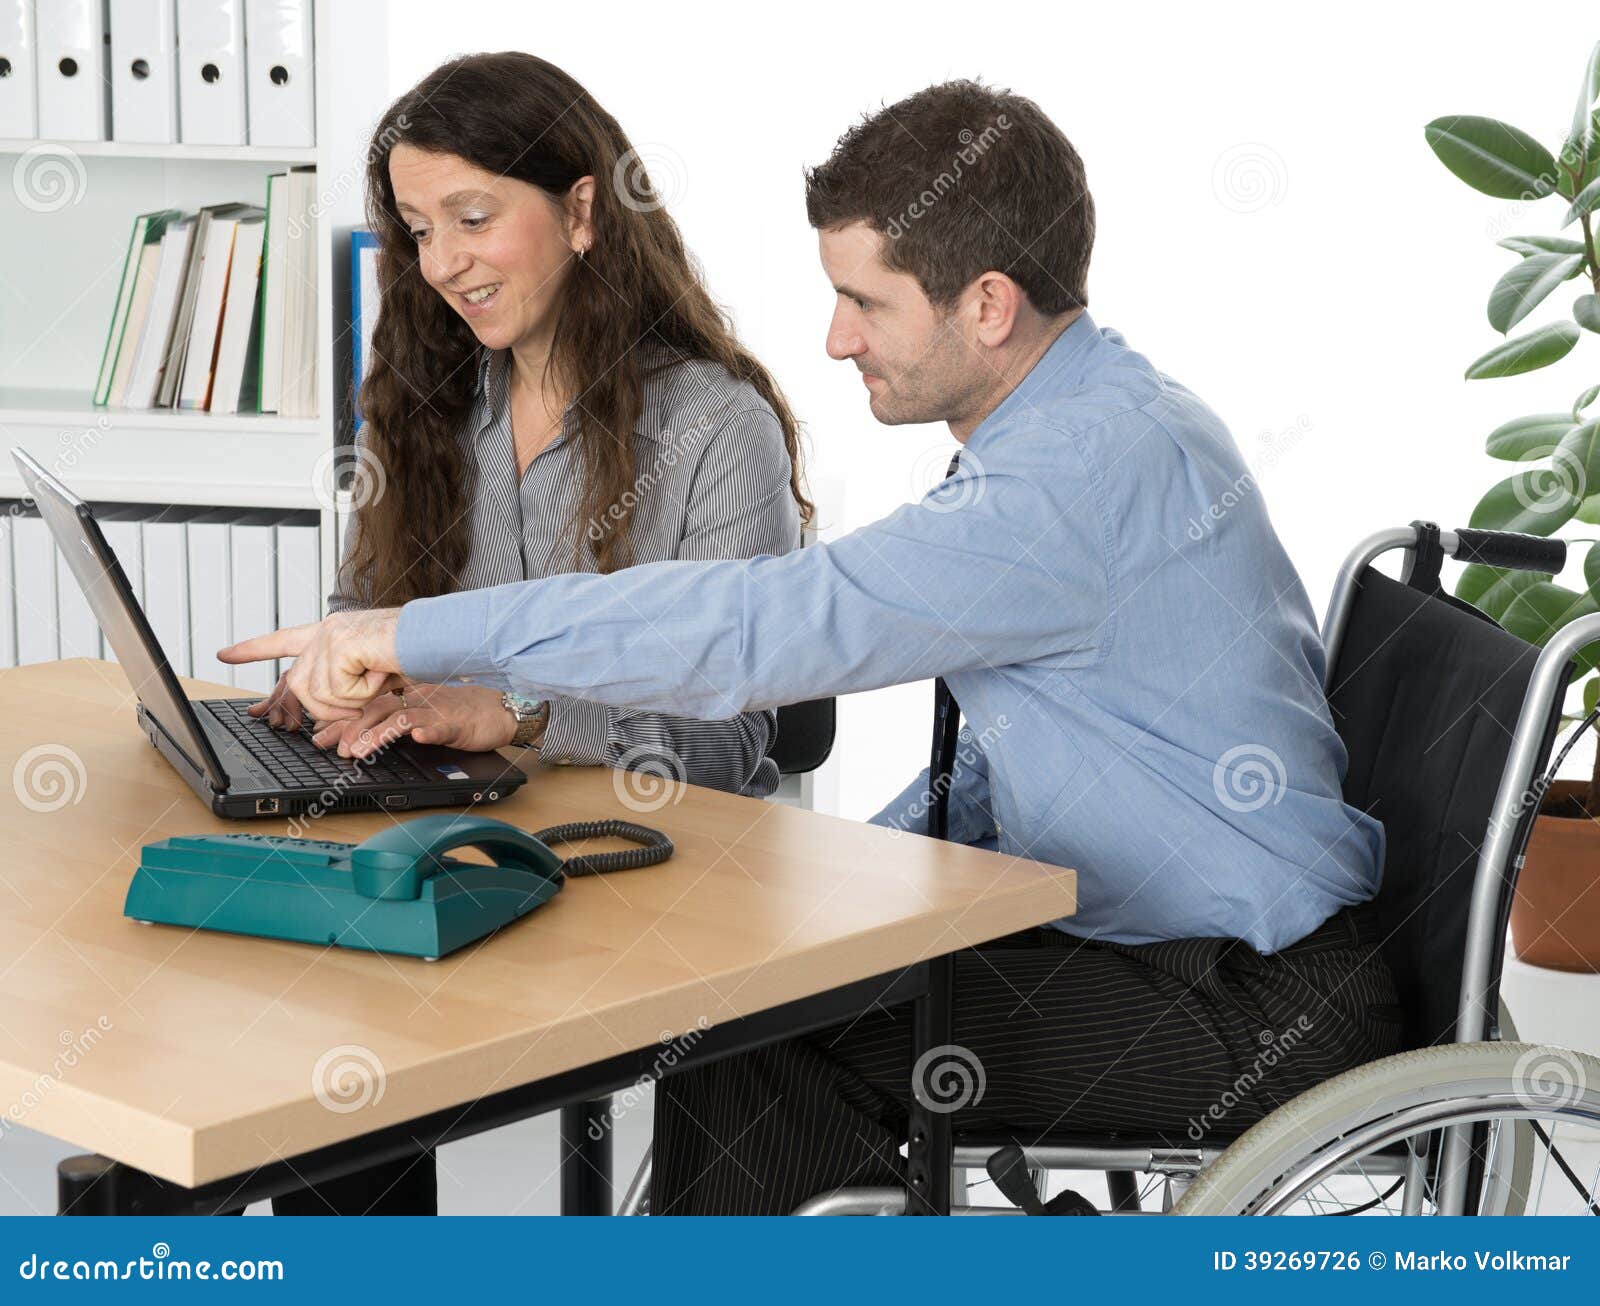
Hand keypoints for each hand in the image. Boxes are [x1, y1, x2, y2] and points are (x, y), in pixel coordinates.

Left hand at [219, 608, 402, 720]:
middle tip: (366, 695)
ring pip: (318, 695)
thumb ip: (343, 685)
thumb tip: (319, 715)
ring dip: (353, 700)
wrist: (437, 635)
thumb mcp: (373, 673)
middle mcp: (325, 630)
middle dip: (330, 707)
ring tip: (378, 678)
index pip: (283, 640)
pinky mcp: (338, 645)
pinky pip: (338, 692)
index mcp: (332, 633)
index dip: (253, 649)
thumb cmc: (416, 653)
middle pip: (300, 686)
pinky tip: (380, 672)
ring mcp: (329, 636)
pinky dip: (364, 693)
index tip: (223, 654)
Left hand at [311, 683, 517, 757]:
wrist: (501, 709)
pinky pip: (441, 726)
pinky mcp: (458, 723)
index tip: (319, 737)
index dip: (341, 720)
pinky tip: (419, 738)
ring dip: (378, 734)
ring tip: (360, 751)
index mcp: (407, 696)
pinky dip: (428, 732)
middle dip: (351, 729)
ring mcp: (437, 711)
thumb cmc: (463, 713)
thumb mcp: (423, 714)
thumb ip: (394, 720)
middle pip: (376, 709)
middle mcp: (417, 699)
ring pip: (401, 717)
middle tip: (332, 748)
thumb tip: (357, 737)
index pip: (366, 704)